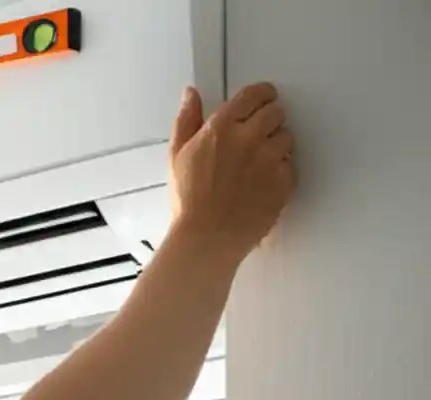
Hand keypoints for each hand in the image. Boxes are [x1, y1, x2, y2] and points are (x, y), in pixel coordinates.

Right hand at [168, 82, 296, 263]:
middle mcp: (249, 138)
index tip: (263, 98)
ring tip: (257, 163)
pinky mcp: (284, 181)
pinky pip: (291, 165)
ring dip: (276, 144)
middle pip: (276, 112)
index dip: (261, 95)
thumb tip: (192, 95)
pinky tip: (261, 182)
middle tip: (257, 134)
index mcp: (221, 128)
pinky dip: (281, 170)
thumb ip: (187, 120)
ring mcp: (270, 160)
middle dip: (269, 118)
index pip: (254, 95)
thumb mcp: (177, 155)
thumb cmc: (189, 201)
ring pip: (286, 137)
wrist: (207, 237)